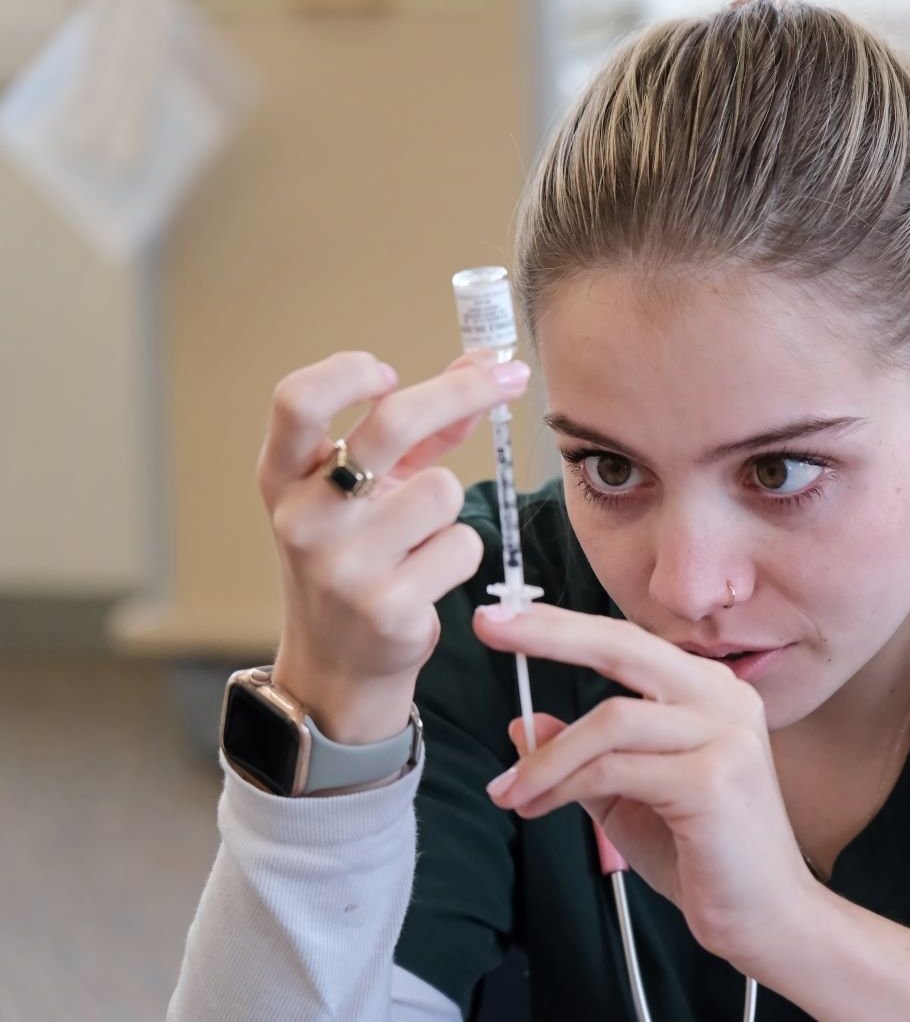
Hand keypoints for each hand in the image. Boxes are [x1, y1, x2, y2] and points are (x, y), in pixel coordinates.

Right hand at [259, 350, 530, 742]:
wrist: (340, 662)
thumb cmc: (359, 555)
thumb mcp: (372, 489)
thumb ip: (424, 429)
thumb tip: (485, 363)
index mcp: (285, 478)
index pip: (297, 400)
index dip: (348, 373)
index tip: (393, 373)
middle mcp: (304, 517)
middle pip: (391, 424)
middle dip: (461, 392)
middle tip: (508, 377)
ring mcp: (342, 565)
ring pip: (443, 490)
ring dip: (450, 508)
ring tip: (422, 538)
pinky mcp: (387, 606)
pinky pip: (462, 545)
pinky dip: (460, 553)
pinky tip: (429, 575)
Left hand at [476, 603, 818, 970]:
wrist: (767, 918)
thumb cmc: (706, 858)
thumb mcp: (628, 797)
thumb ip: (584, 757)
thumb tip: (526, 725)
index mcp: (711, 692)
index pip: (628, 643)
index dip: (562, 626)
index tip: (505, 615)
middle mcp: (725, 698)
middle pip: (624, 647)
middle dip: (550, 633)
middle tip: (491, 626)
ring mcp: (725, 734)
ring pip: (610, 720)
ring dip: (547, 759)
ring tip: (511, 791)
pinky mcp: (713, 778)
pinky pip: (615, 770)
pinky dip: (564, 786)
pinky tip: (539, 807)